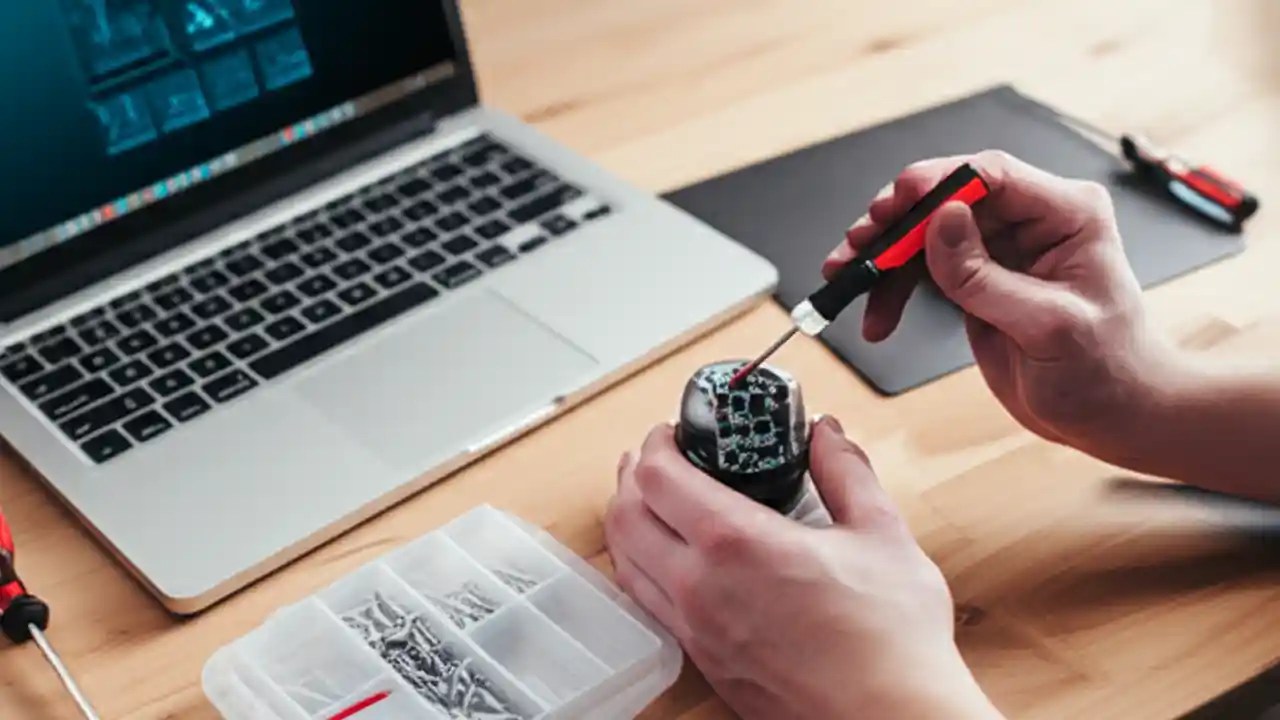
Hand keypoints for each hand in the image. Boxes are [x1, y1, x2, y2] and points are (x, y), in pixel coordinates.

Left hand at [603, 417, 1001, 719]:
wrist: (890, 719)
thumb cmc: (890, 638)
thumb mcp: (880, 533)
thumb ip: (846, 473)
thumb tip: (827, 435)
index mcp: (736, 543)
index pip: (657, 478)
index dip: (655, 444)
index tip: (671, 432)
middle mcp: (700, 587)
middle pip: (624, 518)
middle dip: (631, 478)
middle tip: (653, 459)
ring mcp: (696, 630)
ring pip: (626, 565)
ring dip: (628, 524)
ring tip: (650, 502)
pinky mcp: (704, 662)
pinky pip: (649, 605)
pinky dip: (643, 569)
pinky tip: (669, 561)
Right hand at [824, 150, 1177, 461]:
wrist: (1112, 416)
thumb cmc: (1107, 372)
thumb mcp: (1047, 325)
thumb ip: (986, 276)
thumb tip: (942, 222)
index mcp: (1066, 214)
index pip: (992, 176)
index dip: (938, 182)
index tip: (896, 202)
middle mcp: (1031, 223)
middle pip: (946, 199)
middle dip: (896, 221)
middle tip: (860, 244)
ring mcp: (1001, 250)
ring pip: (926, 233)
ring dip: (884, 257)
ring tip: (849, 278)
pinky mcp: (978, 280)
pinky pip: (922, 269)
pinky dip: (892, 290)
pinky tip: (876, 315)